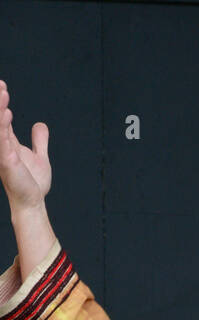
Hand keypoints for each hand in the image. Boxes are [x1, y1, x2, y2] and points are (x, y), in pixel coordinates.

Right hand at [0, 81, 51, 211]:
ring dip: (0, 110)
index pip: (3, 117)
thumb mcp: (40, 157)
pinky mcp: (7, 162)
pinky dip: (3, 127)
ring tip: (3, 93)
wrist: (33, 202)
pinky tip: (7, 114)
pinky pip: (3, 142)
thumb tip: (40, 125)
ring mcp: (4, 153)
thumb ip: (39, 141)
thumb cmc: (33, 182)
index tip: (3, 86)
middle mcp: (3, 145)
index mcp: (9, 142)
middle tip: (1, 84)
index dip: (2, 102)